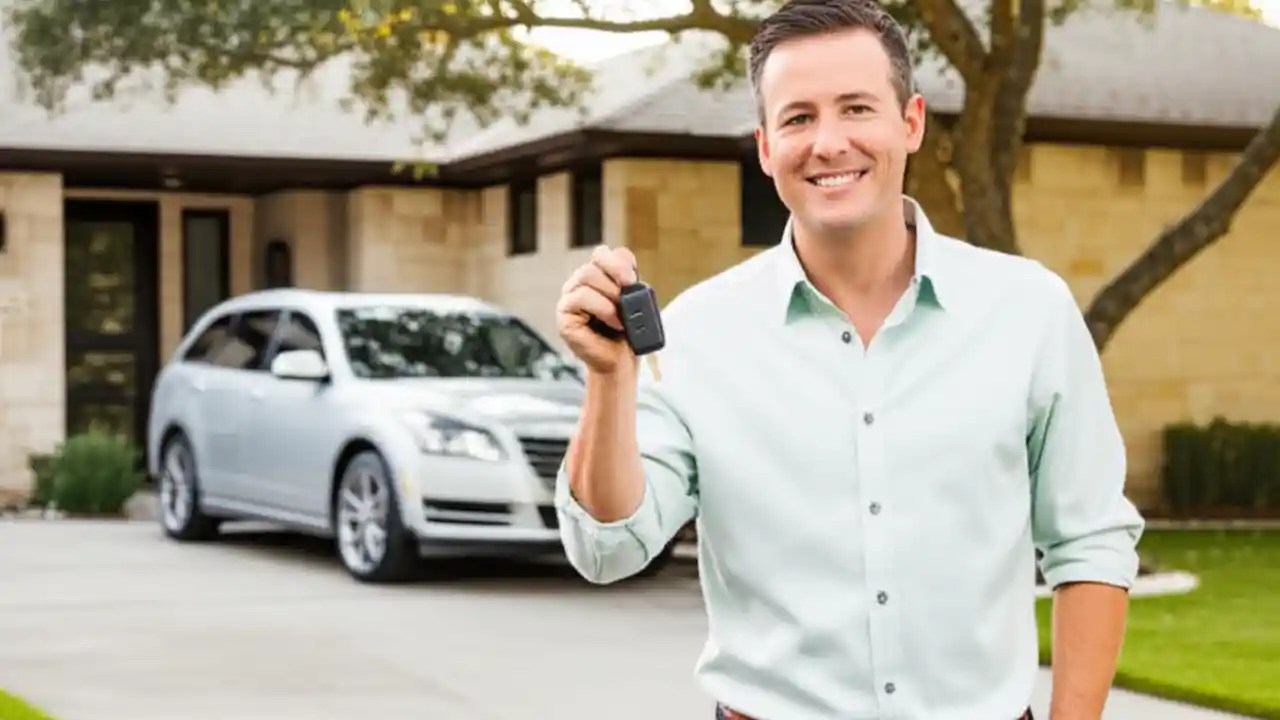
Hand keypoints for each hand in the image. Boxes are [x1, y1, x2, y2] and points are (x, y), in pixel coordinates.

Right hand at [556, 245, 638, 374]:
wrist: (620, 361)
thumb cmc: (627, 333)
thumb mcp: (635, 301)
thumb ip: (630, 282)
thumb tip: (628, 276)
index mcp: (596, 277)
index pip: (603, 254)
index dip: (619, 263)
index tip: (633, 279)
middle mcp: (579, 283)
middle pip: (594, 263)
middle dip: (616, 279)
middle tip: (628, 299)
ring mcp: (569, 297)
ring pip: (587, 276)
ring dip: (610, 294)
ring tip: (621, 315)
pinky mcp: (564, 314)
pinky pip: (580, 297)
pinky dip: (602, 308)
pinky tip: (613, 322)